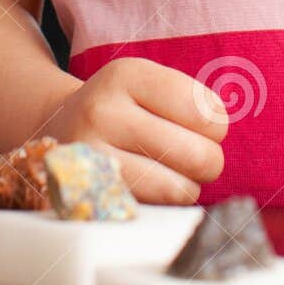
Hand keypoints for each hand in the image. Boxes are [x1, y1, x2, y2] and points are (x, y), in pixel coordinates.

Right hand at [38, 57, 227, 203]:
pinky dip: (165, 203)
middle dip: (208, 160)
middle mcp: (102, 111)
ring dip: (188, 185)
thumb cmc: (124, 107)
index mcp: (126, 74)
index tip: (200, 124)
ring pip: (180, 188)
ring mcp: (92, 157)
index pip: (206, 111)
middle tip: (192, 154)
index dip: (216, 125)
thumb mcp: (149, 84)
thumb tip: (225, 133)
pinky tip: (151, 186)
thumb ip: (193, 103)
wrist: (58, 127)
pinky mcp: (91, 196)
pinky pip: (155, 210)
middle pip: (199, 154)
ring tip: (171, 171)